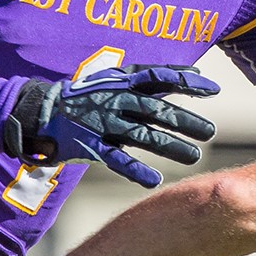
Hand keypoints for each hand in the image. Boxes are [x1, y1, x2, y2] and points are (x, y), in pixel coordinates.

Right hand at [5, 65, 217, 187]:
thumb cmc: (86, 95)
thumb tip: (194, 75)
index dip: (186, 83)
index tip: (212, 90)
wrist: (42, 112)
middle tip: (211, 132)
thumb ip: (151, 80)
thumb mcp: (116, 79)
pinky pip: (115, 160)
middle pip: (156, 110)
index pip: (159, 78)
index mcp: (121, 82)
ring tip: (194, 156)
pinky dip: (135, 171)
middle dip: (185, 121)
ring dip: (170, 146)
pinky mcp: (90, 146)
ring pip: (142, 135)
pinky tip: (154, 180)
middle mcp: (114, 101)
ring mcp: (102, 124)